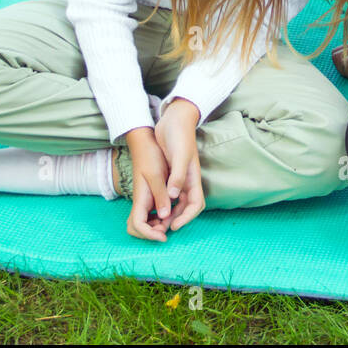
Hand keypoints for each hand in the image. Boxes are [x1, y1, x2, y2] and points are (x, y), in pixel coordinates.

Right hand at [125, 127, 171, 241]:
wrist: (145, 141)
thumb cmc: (150, 156)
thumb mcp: (156, 175)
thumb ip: (161, 196)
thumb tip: (164, 217)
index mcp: (140, 198)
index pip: (137, 225)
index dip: (149, 234)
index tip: (164, 236)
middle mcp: (140, 201)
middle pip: (137, 228)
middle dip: (151, 233)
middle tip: (168, 229)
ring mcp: (144, 199)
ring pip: (145, 222)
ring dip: (157, 226)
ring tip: (173, 221)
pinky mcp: (150, 195)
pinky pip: (152, 213)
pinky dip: (161, 217)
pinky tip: (173, 211)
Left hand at [153, 99, 203, 231]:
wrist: (175, 118)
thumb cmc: (179, 135)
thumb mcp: (179, 155)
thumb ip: (177, 176)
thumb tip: (172, 197)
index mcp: (193, 178)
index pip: (196, 204)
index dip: (187, 218)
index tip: (174, 226)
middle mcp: (187, 180)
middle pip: (185, 207)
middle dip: (176, 219)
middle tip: (161, 229)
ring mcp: (178, 177)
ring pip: (176, 202)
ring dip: (168, 213)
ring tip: (155, 222)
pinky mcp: (170, 173)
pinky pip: (168, 193)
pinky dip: (163, 202)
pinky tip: (152, 206)